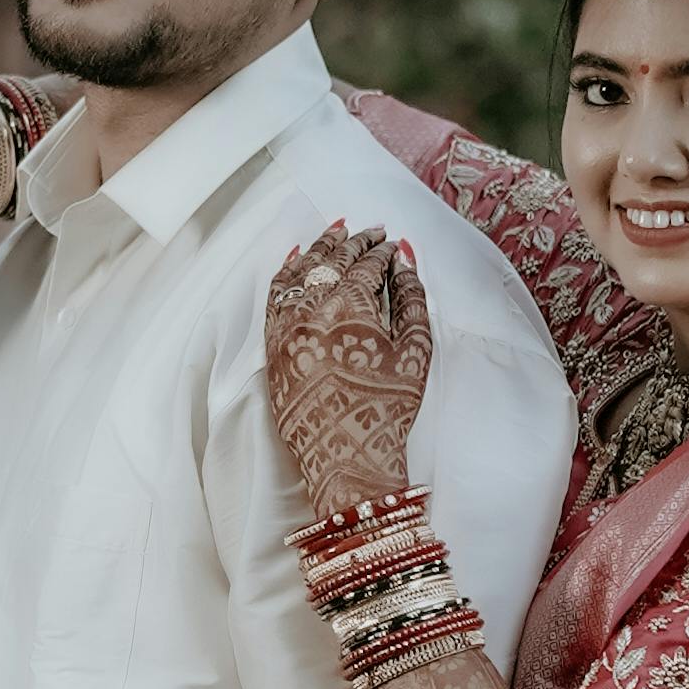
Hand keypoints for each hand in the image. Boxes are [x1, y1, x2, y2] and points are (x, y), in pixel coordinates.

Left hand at [264, 219, 433, 519]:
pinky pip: (275, 296)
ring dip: (320, 248)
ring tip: (337, 233)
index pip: (365, 264)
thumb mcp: (416, 351)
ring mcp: (286, 325)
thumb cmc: (386, 407)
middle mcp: (310, 309)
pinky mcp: (272, 345)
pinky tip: (297, 257)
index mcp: (348, 306)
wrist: (345, 456)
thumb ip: (412, 298)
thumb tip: (406, 259)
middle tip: (371, 232)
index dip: (382, 251)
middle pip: (332, 261)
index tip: (392, 244)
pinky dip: (287, 271)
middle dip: (354, 242)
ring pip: (299, 271)